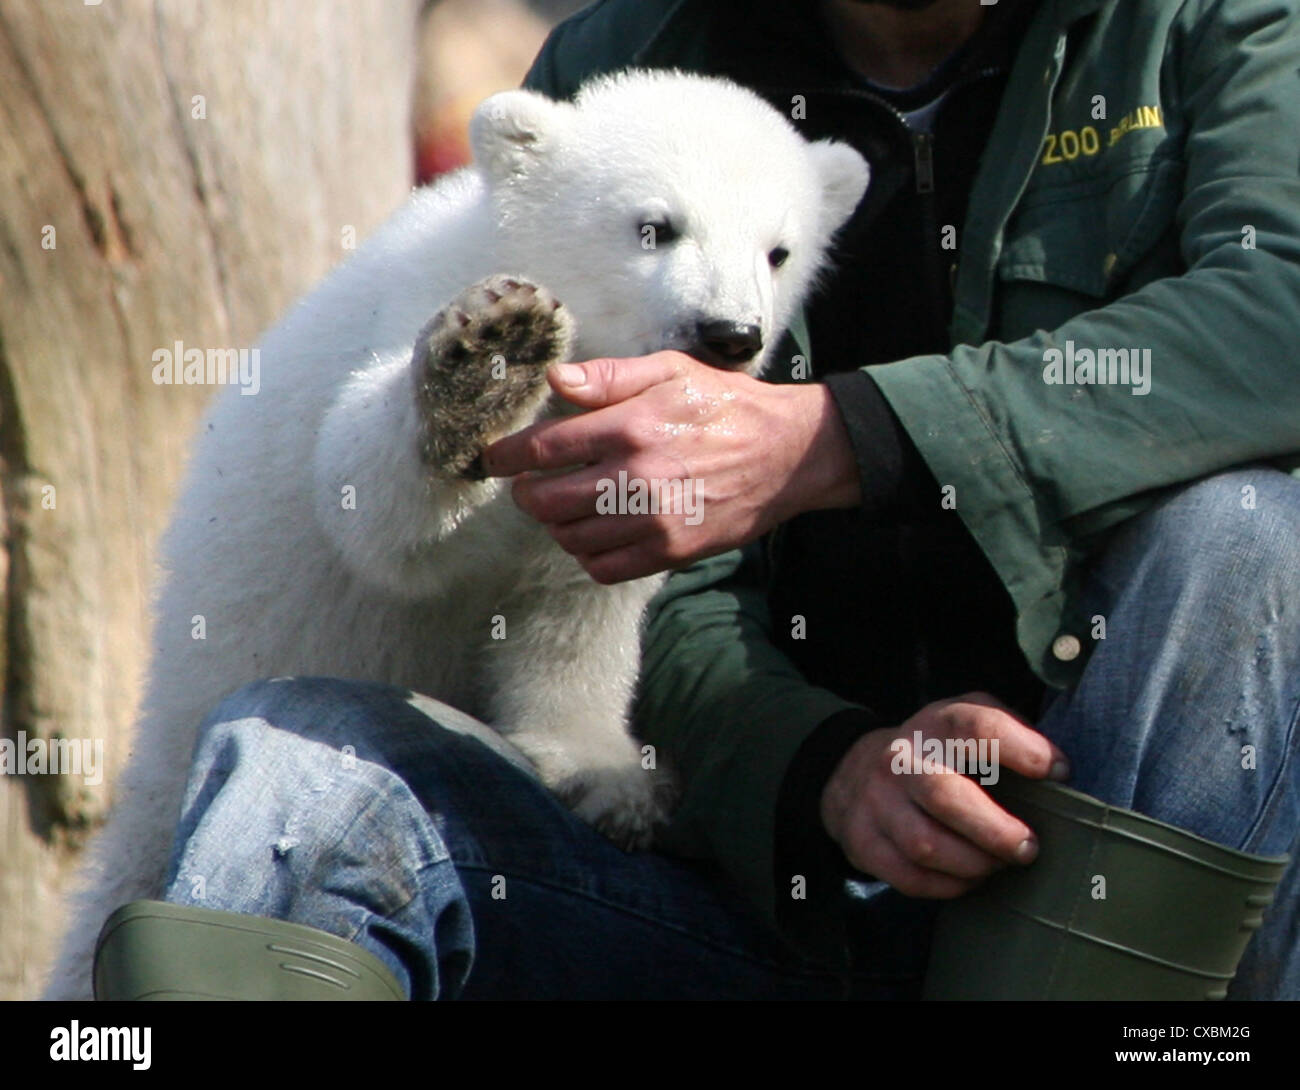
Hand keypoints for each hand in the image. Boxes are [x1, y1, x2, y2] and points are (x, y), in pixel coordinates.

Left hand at [481, 351, 859, 582]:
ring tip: (564, 505)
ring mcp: (653, 521)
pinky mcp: (670, 551)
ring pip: (569, 537)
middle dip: (525, 493)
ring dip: (555, 523)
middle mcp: (637, 478)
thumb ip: (608, 377)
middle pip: (545, 501)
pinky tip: (595, 532)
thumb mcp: (670, 370)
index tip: (495, 458)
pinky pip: (603, 567)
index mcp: (631, 427)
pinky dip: (586, 554)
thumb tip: (555, 380)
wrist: (786, 454)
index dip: (507, 456)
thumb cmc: (725, 406)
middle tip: (527, 484)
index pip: (543, 449)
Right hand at [819, 693, 1070, 897]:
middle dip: (995, 831)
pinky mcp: (863, 840)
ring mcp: (876, 800)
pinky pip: (909, 876)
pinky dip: (948, 886)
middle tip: (1029, 848)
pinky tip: (968, 878)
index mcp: (937, 724)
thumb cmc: (935, 753)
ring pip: (924, 844)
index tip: (1060, 772)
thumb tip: (1061, 772)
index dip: (1024, 750)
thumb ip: (1008, 734)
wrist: (853, 770)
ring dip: (973, 864)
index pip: (977, 728)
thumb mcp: (965, 722)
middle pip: (944, 796)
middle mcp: (902, 759)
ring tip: (997, 865)